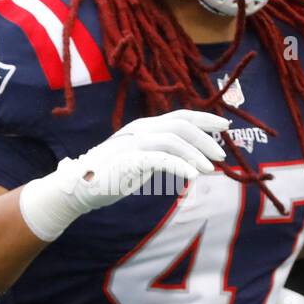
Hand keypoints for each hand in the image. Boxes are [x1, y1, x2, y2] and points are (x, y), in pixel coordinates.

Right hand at [18, 109, 228, 240]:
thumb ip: (162, 155)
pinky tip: (194, 176)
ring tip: (210, 169)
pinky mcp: (129, 160)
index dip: (205, 118)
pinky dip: (181, 165)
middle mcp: (140, 129)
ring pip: (173, 139)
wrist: (78, 187)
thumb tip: (190, 158)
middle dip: (205, 137)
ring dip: (196, 153)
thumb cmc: (112, 175)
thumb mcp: (142, 161)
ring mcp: (133, 143)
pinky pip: (161, 159)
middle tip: (222, 154)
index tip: (225, 125)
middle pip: (181, 124)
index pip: (180, 116)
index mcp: (145, 127)